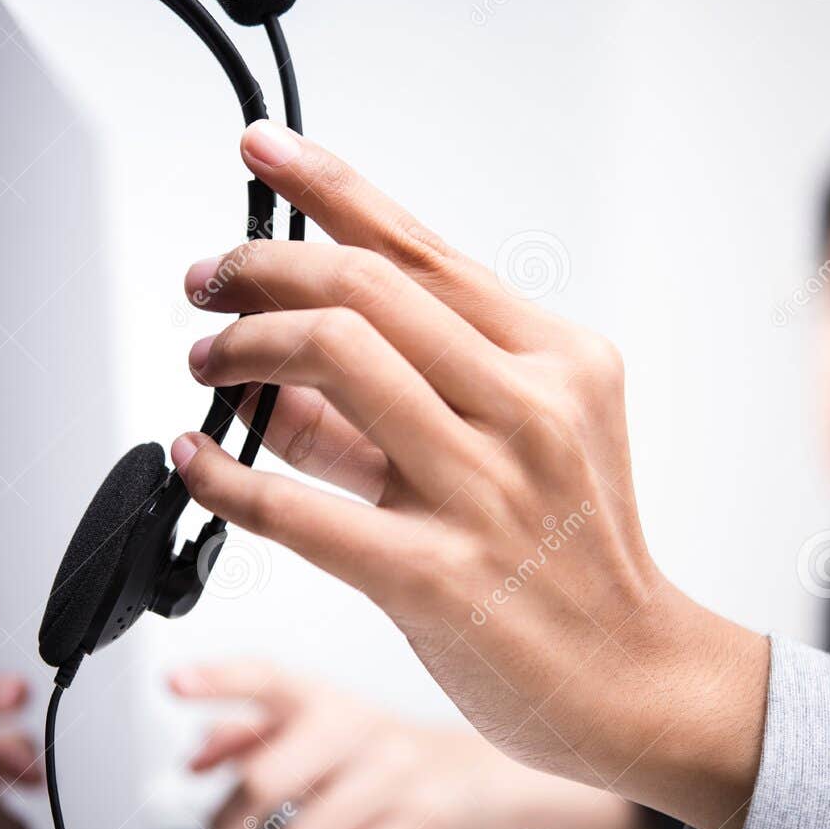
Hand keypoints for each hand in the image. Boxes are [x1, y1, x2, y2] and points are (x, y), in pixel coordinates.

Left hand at [171, 661, 655, 828]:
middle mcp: (356, 727)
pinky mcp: (423, 822)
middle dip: (233, 820)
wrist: (474, 776)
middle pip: (265, 780)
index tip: (174, 681)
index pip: (265, 678)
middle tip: (230, 828)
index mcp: (321, 697)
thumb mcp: (313, 727)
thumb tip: (195, 759)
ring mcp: (393, 774)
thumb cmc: (374, 751)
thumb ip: (245, 734)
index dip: (217, 679)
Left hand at [173, 128, 766, 828]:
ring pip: (331, 363)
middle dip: (259, 267)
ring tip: (205, 363)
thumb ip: (417, 391)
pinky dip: (227, 474)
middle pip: (362, 287)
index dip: (325, 187)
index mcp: (556, 359)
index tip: (262, 149)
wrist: (635, 679)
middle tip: (207, 281)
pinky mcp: (434, 578)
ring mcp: (483, 491)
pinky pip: (299, 506)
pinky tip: (194, 459)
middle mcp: (527, 409)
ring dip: (239, 348)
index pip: (420, 248)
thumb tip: (283, 358)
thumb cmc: (575, 555)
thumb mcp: (531, 441)